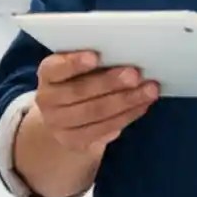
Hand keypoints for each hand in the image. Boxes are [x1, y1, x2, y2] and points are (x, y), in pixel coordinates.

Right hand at [34, 51, 159, 154]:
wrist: (63, 117)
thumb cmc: (77, 80)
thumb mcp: (77, 68)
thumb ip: (94, 61)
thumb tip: (125, 54)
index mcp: (47, 74)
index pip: (56, 68)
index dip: (74, 63)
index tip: (95, 56)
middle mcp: (47, 100)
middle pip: (79, 92)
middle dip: (110, 83)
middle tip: (135, 74)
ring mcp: (59, 124)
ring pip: (95, 113)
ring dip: (126, 101)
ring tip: (149, 90)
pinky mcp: (75, 141)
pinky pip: (104, 129)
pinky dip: (127, 116)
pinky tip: (142, 105)